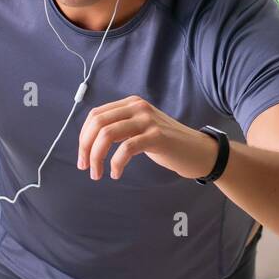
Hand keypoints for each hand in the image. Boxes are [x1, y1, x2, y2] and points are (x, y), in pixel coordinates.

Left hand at [77, 96, 219, 180]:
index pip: (95, 115)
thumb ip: (119, 128)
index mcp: (131, 104)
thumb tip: (89, 141)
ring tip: (97, 174)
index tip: (82, 157)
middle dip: (85, 148)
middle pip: (98, 123)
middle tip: (86, 167)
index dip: (83, 137)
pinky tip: (116, 174)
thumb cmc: (166, 144)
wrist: (197, 151)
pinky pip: (126, 148)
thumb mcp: (139, 130)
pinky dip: (115, 163)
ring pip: (107, 134)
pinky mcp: (156, 136)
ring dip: (97, 157)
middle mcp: (138, 107)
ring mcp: (147, 120)